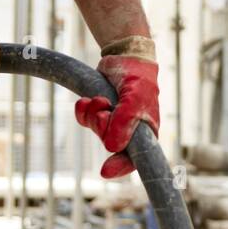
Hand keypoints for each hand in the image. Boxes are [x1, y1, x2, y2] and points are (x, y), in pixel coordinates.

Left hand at [75, 53, 159, 178]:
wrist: (125, 56)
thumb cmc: (138, 78)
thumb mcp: (134, 98)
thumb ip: (125, 122)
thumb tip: (112, 148)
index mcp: (145, 133)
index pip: (134, 158)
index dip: (120, 167)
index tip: (104, 172)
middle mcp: (129, 131)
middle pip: (109, 143)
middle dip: (102, 127)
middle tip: (105, 110)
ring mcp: (113, 122)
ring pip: (95, 130)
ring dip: (92, 115)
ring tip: (100, 99)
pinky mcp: (99, 111)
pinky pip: (84, 119)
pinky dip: (83, 110)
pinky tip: (86, 100)